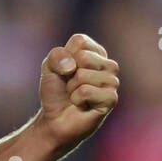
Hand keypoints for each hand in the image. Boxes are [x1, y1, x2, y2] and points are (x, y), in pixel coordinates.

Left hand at [35, 33, 119, 153]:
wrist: (54, 120)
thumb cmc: (55, 92)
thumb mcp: (49, 67)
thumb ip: (56, 56)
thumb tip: (73, 66)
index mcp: (96, 52)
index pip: (80, 41)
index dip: (64, 58)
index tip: (65, 72)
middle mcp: (108, 65)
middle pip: (83, 57)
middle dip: (68, 74)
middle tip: (71, 86)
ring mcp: (112, 82)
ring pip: (83, 75)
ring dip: (72, 88)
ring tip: (76, 96)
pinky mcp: (111, 99)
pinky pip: (86, 91)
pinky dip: (76, 99)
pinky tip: (82, 105)